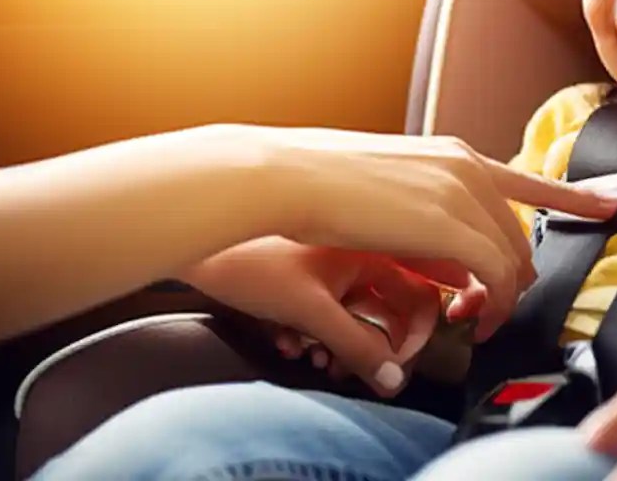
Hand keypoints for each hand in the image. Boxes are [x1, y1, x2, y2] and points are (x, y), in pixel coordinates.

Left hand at [183, 236, 453, 395]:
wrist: (190, 238)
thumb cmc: (245, 258)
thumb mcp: (309, 311)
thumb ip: (358, 347)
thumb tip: (392, 378)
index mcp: (376, 241)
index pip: (426, 291)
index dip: (418, 332)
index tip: (399, 359)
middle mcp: (362, 244)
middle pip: (394, 306)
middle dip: (376, 344)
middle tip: (355, 366)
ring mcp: (336, 257)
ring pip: (362, 309)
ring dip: (344, 341)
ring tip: (317, 356)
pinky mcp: (310, 269)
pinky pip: (334, 305)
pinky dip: (319, 329)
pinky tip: (291, 340)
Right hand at [252, 127, 616, 339]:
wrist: (287, 177)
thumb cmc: (318, 184)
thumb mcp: (388, 190)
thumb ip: (426, 212)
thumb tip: (443, 250)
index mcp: (454, 155)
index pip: (531, 181)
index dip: (575, 196)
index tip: (610, 204)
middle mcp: (468, 169)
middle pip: (520, 235)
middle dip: (513, 278)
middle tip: (487, 309)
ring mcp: (463, 195)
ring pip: (513, 258)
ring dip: (502, 297)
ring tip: (478, 321)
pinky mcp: (453, 226)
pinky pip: (497, 274)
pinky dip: (493, 304)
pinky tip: (475, 318)